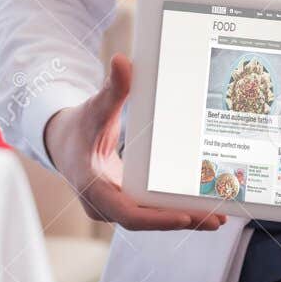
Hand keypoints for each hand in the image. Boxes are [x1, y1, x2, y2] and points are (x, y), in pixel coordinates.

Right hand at [45, 54, 224, 231]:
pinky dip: (174, 211)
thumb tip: (122, 61)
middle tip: (217, 217)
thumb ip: (111, 89)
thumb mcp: (95, 109)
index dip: (157, 219)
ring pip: (151, 220)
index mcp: (93, 187)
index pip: (128, 214)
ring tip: (218, 215)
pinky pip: (151, 212)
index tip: (184, 217)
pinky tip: (201, 207)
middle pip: (147, 220)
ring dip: (183, 218)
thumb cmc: (79, 126)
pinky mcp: (125, 204)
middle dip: (182, 219)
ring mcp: (115, 208)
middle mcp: (104, 205)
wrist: (62, 141)